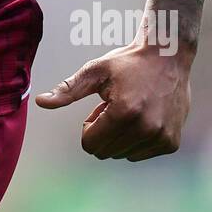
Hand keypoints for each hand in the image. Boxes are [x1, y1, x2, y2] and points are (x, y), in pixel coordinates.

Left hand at [34, 37, 193, 161]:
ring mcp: (161, 137)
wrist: (168, 56)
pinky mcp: (171, 142)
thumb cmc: (128, 62)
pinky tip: (144, 117)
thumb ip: (68, 90)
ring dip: (120, 136)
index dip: (88, 127)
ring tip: (130, 110)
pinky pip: (140, 154)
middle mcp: (146, 129)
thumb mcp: (94, 72)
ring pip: (122, 155)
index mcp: (124, 113)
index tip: (99, 108)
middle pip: (105, 152)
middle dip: (104, 132)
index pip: (90, 144)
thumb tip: (40, 101)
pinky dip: (136, 140)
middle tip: (115, 107)